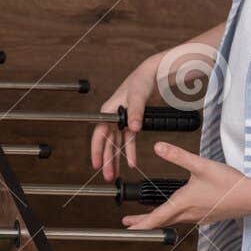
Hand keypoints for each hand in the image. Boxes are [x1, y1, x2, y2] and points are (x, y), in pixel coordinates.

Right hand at [89, 54, 160, 179]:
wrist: (154, 75)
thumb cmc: (141, 81)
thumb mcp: (138, 97)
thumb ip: (136, 113)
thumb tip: (133, 128)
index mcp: (108, 111)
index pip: (99, 134)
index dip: (97, 150)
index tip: (96, 164)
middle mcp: (113, 117)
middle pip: (107, 143)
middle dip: (106, 160)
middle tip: (107, 176)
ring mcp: (123, 121)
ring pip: (116, 144)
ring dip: (116, 159)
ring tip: (115, 174)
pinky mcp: (133, 122)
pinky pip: (128, 141)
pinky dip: (129, 152)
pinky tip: (131, 163)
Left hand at [121, 141, 250, 228]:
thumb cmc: (229, 184)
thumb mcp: (201, 165)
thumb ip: (178, 156)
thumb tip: (158, 147)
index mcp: (184, 203)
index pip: (157, 217)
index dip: (141, 223)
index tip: (128, 228)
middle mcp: (190, 214)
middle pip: (163, 221)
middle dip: (145, 222)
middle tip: (129, 224)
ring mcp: (199, 217)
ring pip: (174, 221)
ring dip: (160, 220)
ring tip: (148, 217)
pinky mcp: (207, 216)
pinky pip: (186, 219)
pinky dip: (174, 218)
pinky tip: (176, 212)